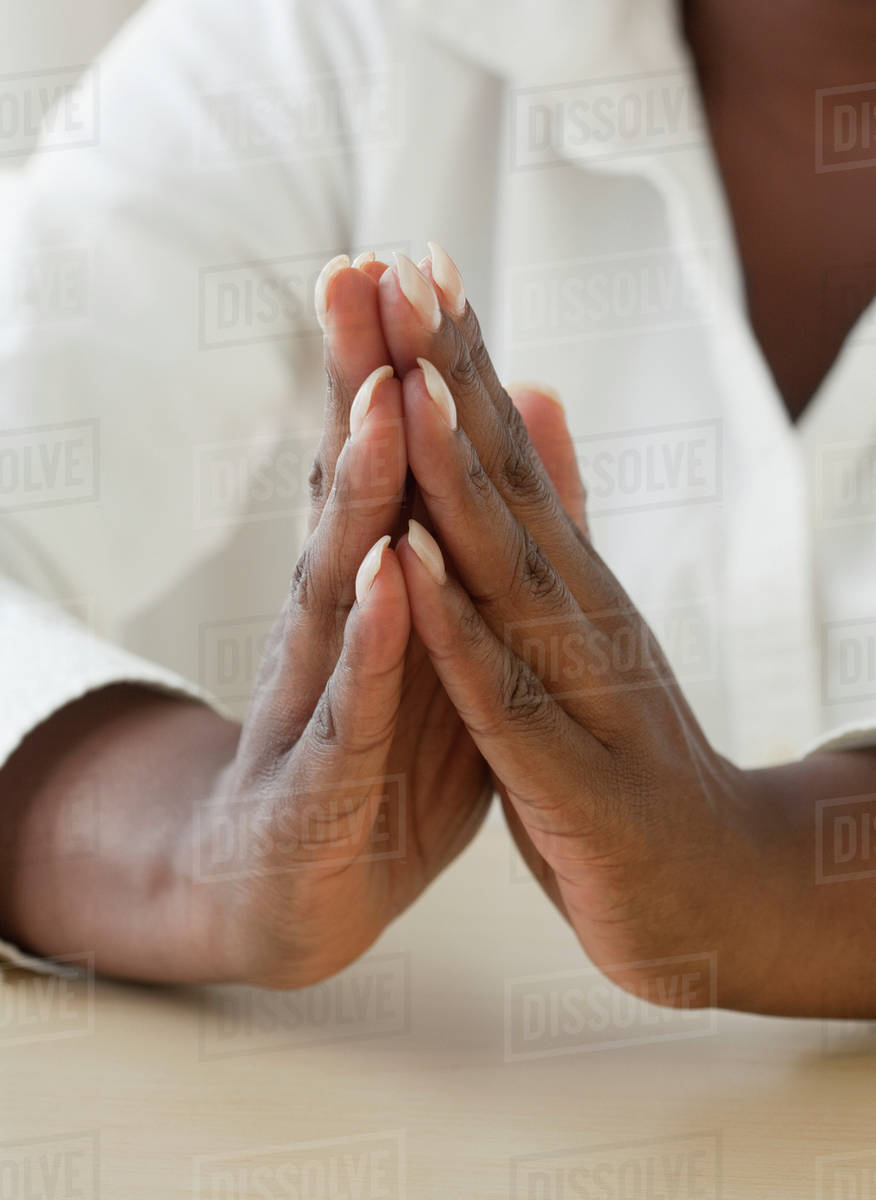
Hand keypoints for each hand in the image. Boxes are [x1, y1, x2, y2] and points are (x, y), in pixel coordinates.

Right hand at [206, 253, 494, 987]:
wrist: (300, 892)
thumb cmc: (381, 758)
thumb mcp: (437, 652)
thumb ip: (461, 560)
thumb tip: (500, 453)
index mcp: (372, 596)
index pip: (383, 471)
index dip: (396, 369)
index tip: (410, 263)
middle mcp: (334, 628)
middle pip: (349, 495)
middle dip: (359, 387)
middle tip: (362, 277)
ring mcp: (318, 700)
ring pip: (340, 583)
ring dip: (361, 492)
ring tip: (379, 402)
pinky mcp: (321, 782)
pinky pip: (353, 706)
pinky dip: (374, 642)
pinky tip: (387, 578)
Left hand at [377, 249, 776, 1010]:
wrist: (716, 886)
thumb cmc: (626, 754)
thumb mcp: (587, 631)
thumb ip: (558, 526)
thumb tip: (532, 413)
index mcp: (570, 588)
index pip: (507, 458)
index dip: (460, 362)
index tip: (416, 261)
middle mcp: (583, 619)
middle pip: (506, 487)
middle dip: (452, 377)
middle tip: (408, 269)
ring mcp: (585, 696)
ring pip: (509, 574)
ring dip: (455, 477)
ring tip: (407, 381)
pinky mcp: (574, 785)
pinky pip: (503, 700)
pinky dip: (455, 632)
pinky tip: (409, 567)